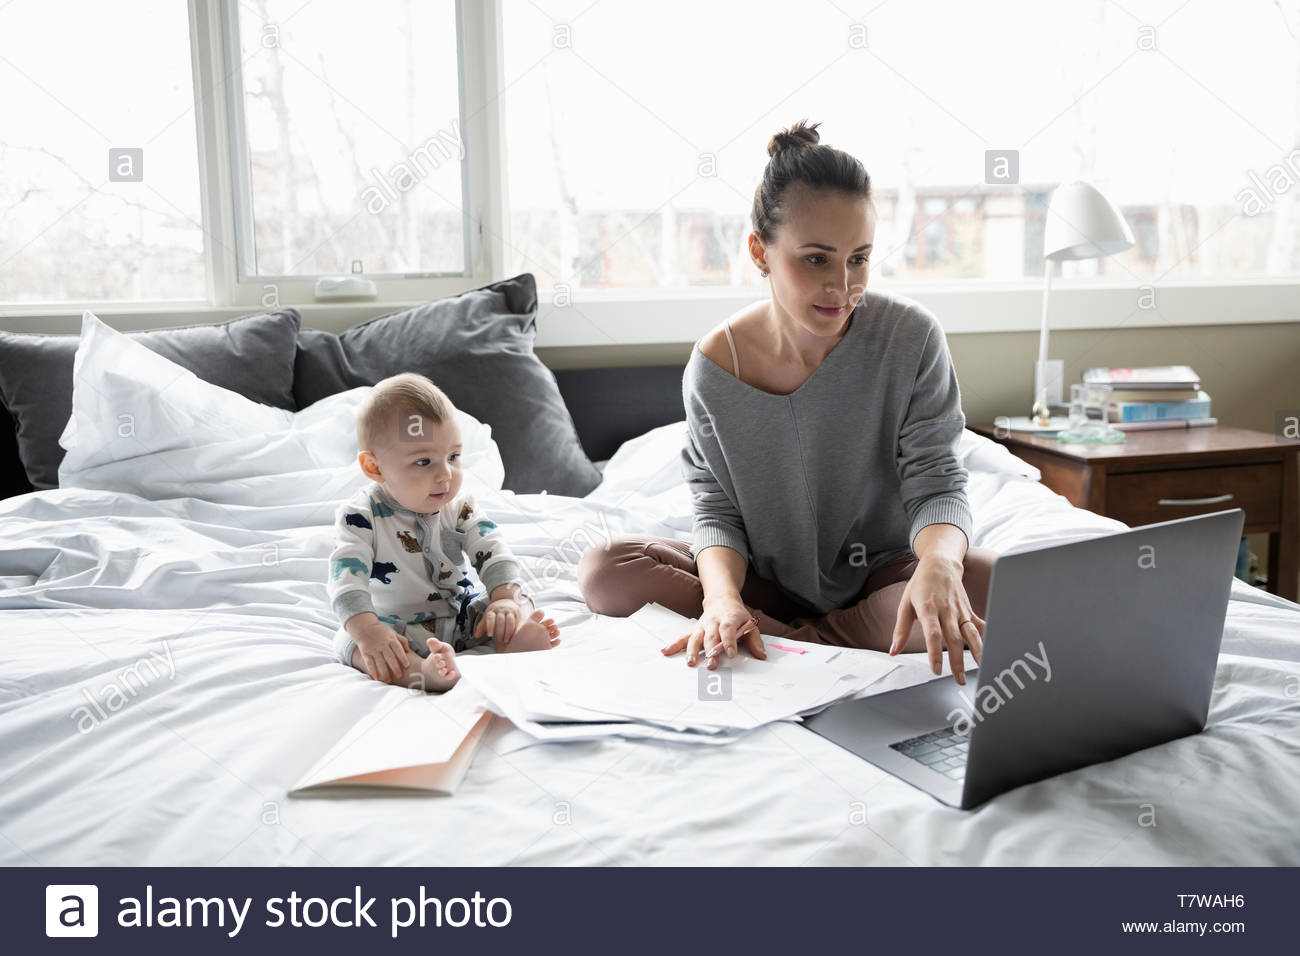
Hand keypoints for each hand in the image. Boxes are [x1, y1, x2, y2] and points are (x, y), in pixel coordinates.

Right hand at [353, 622, 410, 683]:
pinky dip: (373, 671)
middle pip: (390, 657)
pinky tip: (376, 678)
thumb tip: (409, 651)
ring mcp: (374, 649)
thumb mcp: (393, 633)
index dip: (403, 658)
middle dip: (395, 667)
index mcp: (391, 639)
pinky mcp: (366, 653)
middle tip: (399, 676)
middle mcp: (382, 645)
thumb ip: (402, 641)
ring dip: (384, 672)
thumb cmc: (381, 632)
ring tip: (388, 680)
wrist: (364, 627)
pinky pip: (369, 663)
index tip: (407, 666)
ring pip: (380, 662)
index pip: (398, 649)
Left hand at [474, 597, 524, 644]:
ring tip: (505, 640)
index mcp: (492, 611)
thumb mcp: (487, 617)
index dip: (490, 626)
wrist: (505, 600)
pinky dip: (514, 630)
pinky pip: (516, 622)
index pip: (490, 618)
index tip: (489, 635)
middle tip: (499, 640)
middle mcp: (501, 610)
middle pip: (500, 621)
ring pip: (509, 621)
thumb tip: (476, 636)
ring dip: (508, 632)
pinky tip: (512, 636)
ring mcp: (509, 611)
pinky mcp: (516, 613)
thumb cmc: (494, 612)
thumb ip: (481, 626)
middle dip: (500, 632)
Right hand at [660, 594, 765, 669]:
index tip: (731, 654)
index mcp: (729, 619)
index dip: (729, 641)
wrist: (722, 600)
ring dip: (692, 651)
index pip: (728, 629)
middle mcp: (713, 622)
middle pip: (711, 636)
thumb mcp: (750, 624)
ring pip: (695, 638)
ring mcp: (702, 626)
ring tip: (690, 663)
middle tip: (712, 666)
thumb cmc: (737, 616)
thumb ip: (755, 641)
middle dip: (711, 651)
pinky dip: (674, 645)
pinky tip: (665, 652)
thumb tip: (762, 656)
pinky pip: (683, 638)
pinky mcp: (694, 630)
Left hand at [889, 554, 984, 683]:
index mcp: (928, 609)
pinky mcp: (969, 610)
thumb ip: (900, 630)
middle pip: (954, 638)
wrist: (940, 564)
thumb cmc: (920, 584)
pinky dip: (988, 636)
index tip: (936, 670)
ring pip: (971, 633)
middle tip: (958, 679)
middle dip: (957, 660)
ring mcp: (960, 610)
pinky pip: (980, 624)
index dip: (935, 653)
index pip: (933, 634)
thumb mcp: (905, 604)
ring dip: (977, 651)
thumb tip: (893, 651)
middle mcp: (946, 610)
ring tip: (982, 668)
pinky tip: (994, 649)